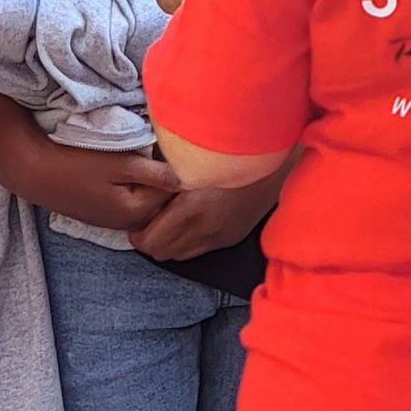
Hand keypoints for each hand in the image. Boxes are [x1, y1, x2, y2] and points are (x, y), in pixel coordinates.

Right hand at [5, 137, 182, 234]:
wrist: (34, 171)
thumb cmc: (77, 164)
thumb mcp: (121, 163)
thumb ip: (156, 173)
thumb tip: (190, 179)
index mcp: (137, 210)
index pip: (175, 193)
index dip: (179, 170)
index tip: (180, 148)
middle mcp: (129, 222)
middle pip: (163, 199)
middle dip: (167, 176)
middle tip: (164, 148)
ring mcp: (115, 219)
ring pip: (147, 198)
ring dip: (151, 179)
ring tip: (145, 154)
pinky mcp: (103, 212)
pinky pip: (131, 199)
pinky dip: (135, 184)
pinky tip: (127, 166)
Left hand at [130, 174, 280, 262]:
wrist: (274, 164)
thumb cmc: (229, 155)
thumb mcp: (191, 160)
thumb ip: (165, 175)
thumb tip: (141, 182)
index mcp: (191, 210)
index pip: (150, 242)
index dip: (137, 233)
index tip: (136, 219)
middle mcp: (205, 229)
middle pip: (161, 253)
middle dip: (150, 240)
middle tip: (148, 221)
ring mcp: (219, 237)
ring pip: (179, 255)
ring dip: (169, 242)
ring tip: (168, 221)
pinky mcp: (230, 238)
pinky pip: (198, 250)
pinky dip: (188, 241)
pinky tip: (190, 221)